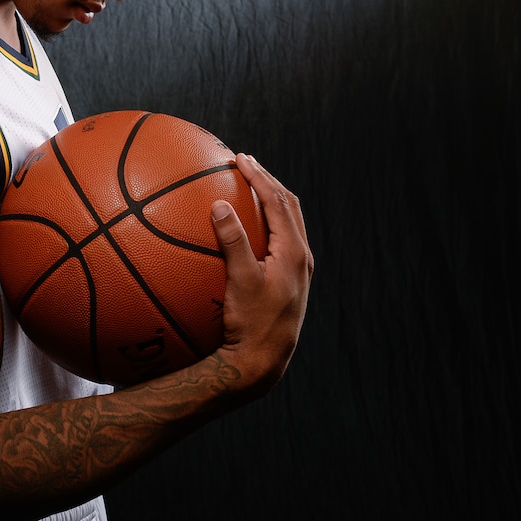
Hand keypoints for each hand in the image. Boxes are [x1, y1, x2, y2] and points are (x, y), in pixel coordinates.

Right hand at [210, 153, 313, 397]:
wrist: (263, 362)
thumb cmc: (251, 324)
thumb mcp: (240, 281)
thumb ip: (232, 241)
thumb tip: (219, 205)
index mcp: (294, 252)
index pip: (279, 201)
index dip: (260, 176)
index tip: (240, 158)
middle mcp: (301, 257)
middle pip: (288, 206)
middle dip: (267, 181)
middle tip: (245, 164)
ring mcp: (296, 270)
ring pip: (287, 222)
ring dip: (268, 200)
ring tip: (246, 187)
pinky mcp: (287, 281)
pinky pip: (278, 240)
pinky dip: (263, 223)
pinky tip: (241, 229)